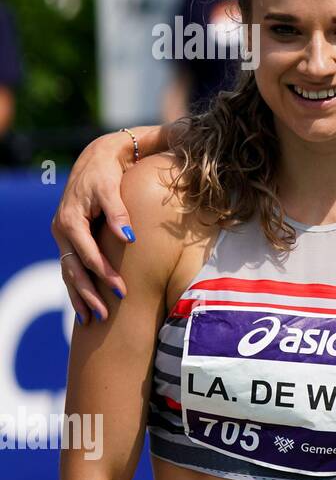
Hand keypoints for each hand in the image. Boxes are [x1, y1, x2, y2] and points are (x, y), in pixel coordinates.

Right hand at [51, 132, 135, 321]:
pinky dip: (76, 286)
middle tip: (104, 316)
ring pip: (68, 272)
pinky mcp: (70, 238)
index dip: (104, 274)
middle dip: (88, 295)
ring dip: (79, 296)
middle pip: (73, 270)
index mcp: (70, 221)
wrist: (97, 160)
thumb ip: (119, 213)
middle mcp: (62, 231)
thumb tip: (129, 238)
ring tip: (91, 320)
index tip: (122, 291)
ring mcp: (63, 236)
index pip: (88, 256)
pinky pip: (71, 267)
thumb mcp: (112, 189)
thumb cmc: (107, 174)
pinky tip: (84, 305)